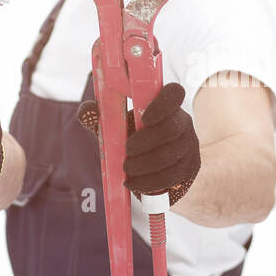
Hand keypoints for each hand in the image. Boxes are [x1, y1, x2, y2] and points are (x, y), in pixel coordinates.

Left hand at [78, 82, 200, 204]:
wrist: (161, 167)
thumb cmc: (139, 140)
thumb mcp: (121, 127)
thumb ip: (104, 117)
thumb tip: (86, 111)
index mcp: (167, 106)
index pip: (174, 93)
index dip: (163, 104)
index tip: (145, 117)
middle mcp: (184, 122)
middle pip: (171, 129)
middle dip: (145, 142)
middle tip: (127, 151)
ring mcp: (190, 146)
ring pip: (171, 156)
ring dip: (145, 165)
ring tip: (128, 170)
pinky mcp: (190, 168)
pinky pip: (171, 176)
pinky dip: (149, 182)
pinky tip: (133, 183)